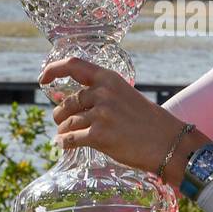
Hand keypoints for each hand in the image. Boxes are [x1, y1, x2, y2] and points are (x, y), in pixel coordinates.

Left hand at [42, 56, 211, 182]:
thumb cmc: (149, 123)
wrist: (170, 143)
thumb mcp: (126, 97)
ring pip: (66, 123)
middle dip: (60, 116)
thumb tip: (73, 104)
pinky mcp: (100, 135)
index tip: (42, 78)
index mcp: (110, 79)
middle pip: (66, 103)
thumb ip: (102, 96)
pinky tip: (65, 146)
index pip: (73, 65)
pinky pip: (70, 139)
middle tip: (64, 124)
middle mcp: (103, 93)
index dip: (53, 69)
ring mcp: (101, 114)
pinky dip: (64, 144)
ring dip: (63, 132)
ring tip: (69, 138)